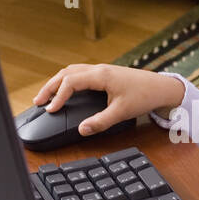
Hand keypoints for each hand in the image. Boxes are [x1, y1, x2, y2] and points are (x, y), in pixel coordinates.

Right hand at [32, 63, 185, 136]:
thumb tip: (81, 130)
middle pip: (66, 73)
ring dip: (57, 82)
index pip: (70, 82)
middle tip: (37, 101)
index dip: (58, 96)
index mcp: (101, 75)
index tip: (51, 110)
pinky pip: (80, 73)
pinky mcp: (105, 73)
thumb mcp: (121, 113)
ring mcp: (101, 70)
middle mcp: (99, 69)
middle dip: (50, 86)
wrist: (161, 87)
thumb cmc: (144, 96)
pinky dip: (67, 80)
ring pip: (72, 71)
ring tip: (46, 96)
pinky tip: (65, 90)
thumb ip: (100, 122)